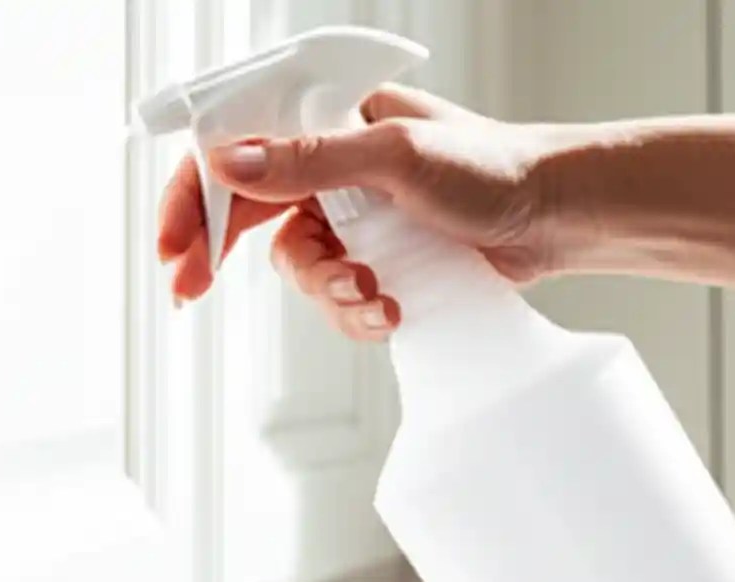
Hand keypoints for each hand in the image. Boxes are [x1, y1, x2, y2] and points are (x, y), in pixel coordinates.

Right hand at [157, 84, 554, 339]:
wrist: (560, 217)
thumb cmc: (493, 168)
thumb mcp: (396, 157)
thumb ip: (309, 161)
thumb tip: (226, 162)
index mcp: (327, 119)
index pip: (236, 147)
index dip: (193, 194)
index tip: (173, 246)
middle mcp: (330, 164)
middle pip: (245, 210)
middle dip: (221, 255)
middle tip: (189, 292)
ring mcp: (351, 214)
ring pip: (294, 264)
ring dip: (323, 289)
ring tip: (371, 295)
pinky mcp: (375, 257)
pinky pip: (335, 294)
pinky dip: (355, 310)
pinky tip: (391, 308)